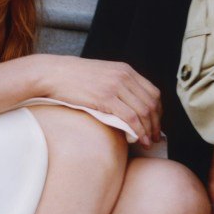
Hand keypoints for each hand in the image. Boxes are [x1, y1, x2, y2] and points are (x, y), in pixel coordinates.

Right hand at [36, 55, 161, 145]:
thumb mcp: (103, 75)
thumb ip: (118, 86)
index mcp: (126, 70)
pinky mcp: (106, 98)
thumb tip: (128, 106)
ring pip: (143, 111)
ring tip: (148, 142)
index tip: (156, 124)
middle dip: (156, 123)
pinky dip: (138, 130)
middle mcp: (125, 76)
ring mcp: (116, 86)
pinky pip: (130, 117)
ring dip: (149, 130)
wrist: (54, 73)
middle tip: (156, 137)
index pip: (153, 92)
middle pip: (151, 103)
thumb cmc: (75, 78)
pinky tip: (138, 140)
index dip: (158, 111)